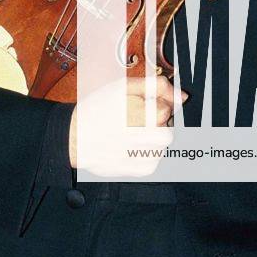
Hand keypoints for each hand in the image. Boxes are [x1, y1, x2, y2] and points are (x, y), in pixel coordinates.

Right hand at [69, 75, 186, 174]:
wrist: (75, 137)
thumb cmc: (98, 109)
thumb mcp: (123, 86)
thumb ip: (157, 86)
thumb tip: (182, 96)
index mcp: (146, 113)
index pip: (168, 108)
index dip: (154, 104)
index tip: (140, 106)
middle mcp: (149, 136)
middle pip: (169, 128)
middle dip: (157, 123)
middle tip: (136, 121)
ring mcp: (147, 155)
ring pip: (165, 143)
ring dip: (153, 137)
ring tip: (132, 134)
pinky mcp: (143, 170)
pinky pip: (157, 158)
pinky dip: (147, 152)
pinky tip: (130, 147)